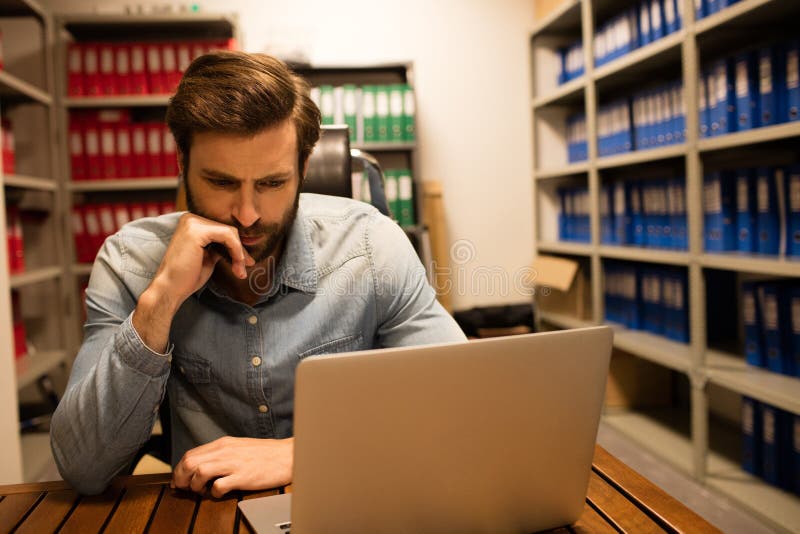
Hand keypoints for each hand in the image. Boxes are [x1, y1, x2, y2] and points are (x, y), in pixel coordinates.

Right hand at [132, 214, 254, 352]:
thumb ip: (220, 247)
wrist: (170, 289)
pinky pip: (227, 236)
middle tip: (243, 270)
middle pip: (228, 230)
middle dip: (240, 251)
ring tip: (239, 272)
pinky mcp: (196, 230)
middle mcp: (191, 218)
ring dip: (239, 253)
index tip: (244, 264)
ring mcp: (192, 222)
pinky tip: (237, 265)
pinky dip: (236, 251)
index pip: (222, 230)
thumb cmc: (187, 277)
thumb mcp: (208, 257)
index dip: (236, 247)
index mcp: (192, 223)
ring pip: (230, 232)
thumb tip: (241, 246)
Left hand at [171, 436, 293, 497]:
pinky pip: (218, 486)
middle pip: (189, 462)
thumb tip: (201, 465)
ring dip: (195, 486)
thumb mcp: (239, 447)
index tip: (180, 480)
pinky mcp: (243, 477)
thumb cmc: (266, 453)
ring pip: (199, 472)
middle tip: (185, 488)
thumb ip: (221, 454)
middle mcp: (225, 451)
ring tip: (202, 491)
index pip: (191, 454)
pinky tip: (220, 493)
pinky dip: (214, 494)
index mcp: (223, 444)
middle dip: (181, 478)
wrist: (288, 455)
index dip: (179, 470)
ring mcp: (233, 463)